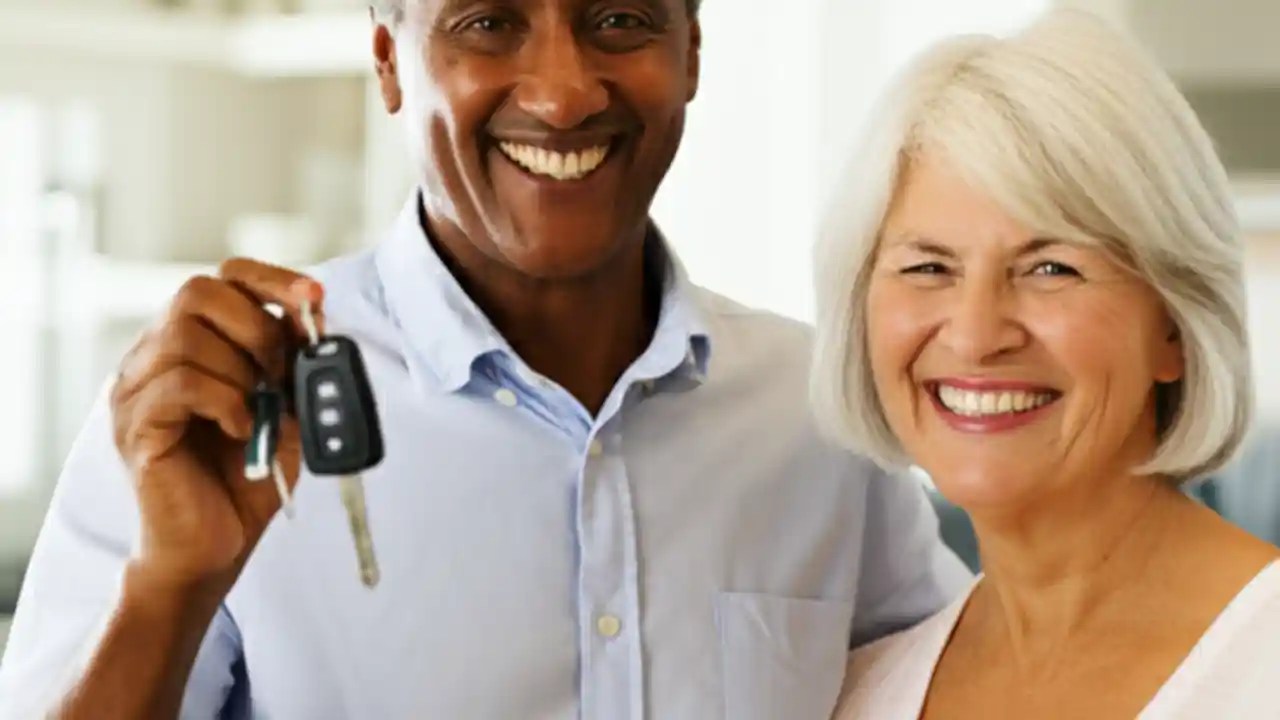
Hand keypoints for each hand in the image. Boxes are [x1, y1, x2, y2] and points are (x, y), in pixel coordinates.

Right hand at [111, 259, 324, 598]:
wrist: (215, 547)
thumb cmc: (246, 477)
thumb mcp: (288, 407)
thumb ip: (295, 361)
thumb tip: (314, 313)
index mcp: (188, 344)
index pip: (218, 278)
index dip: (270, 278)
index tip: (314, 297)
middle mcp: (153, 357)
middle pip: (197, 292)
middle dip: (257, 327)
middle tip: (280, 375)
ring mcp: (136, 390)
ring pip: (187, 337)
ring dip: (241, 372)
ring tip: (259, 411)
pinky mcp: (135, 426)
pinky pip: (181, 384)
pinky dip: (227, 403)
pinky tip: (244, 430)